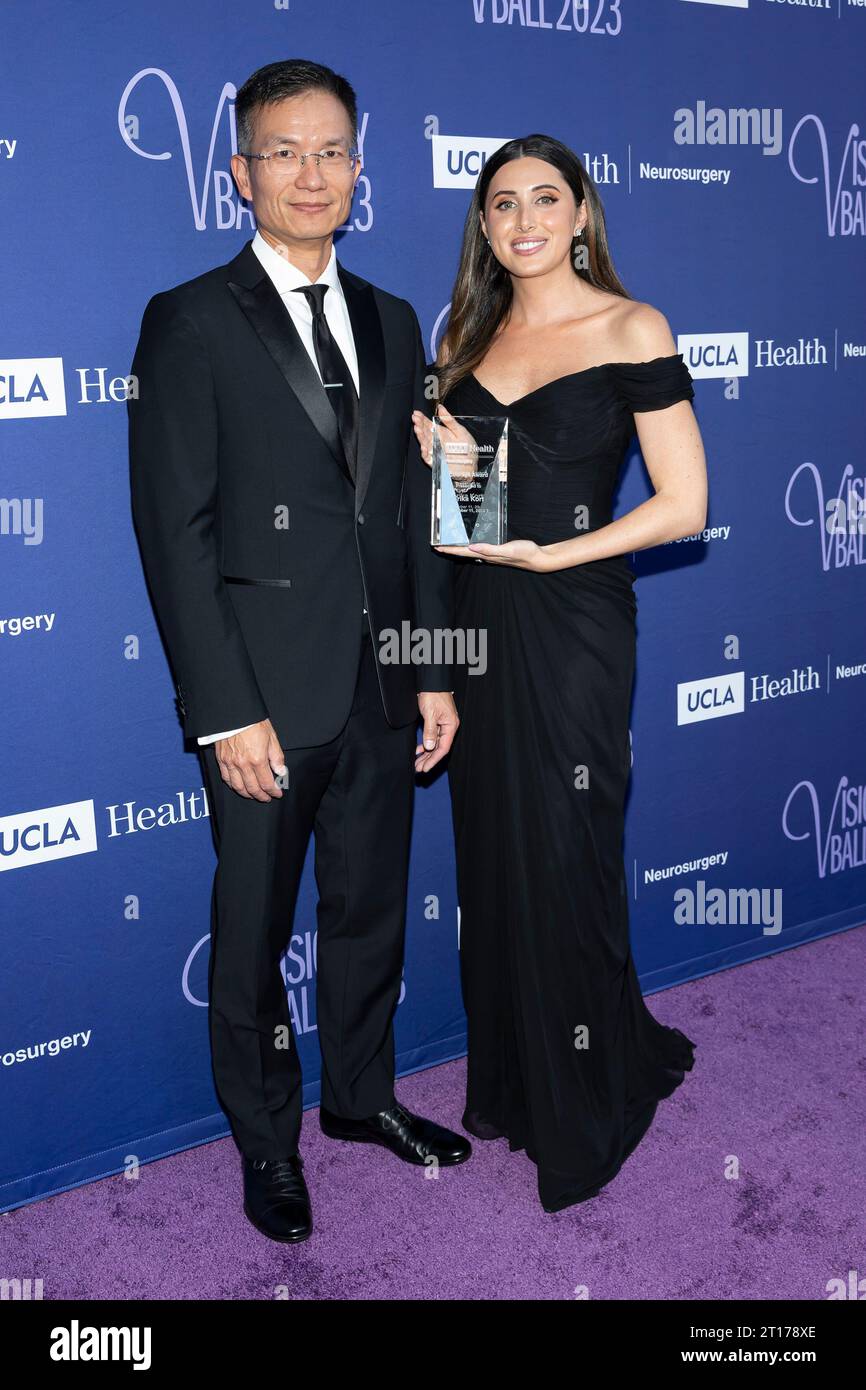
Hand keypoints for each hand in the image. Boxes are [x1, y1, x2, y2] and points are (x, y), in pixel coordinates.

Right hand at [216, 719, 286, 800]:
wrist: (233, 712)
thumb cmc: (253, 722)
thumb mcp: (271, 737)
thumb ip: (277, 757)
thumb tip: (281, 772)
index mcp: (257, 759)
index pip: (267, 783)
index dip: (273, 791)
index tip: (277, 793)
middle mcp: (243, 764)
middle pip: (253, 788)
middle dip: (261, 796)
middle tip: (267, 798)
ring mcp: (231, 763)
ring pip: (238, 787)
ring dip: (247, 794)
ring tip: (254, 795)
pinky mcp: (221, 760)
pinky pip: (226, 778)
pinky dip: (233, 786)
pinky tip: (239, 787)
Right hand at [411, 404, 475, 478]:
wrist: (472, 467)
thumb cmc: (468, 450)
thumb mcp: (461, 431)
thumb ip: (449, 421)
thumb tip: (440, 408)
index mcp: (442, 433)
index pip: (429, 424)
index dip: (422, 419)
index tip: (417, 413)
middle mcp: (437, 442)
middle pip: (425, 433)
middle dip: (419, 425)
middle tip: (415, 418)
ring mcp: (435, 452)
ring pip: (425, 443)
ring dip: (420, 436)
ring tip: (417, 428)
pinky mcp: (435, 462)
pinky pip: (428, 457)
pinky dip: (425, 452)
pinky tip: (423, 446)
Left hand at [415, 691, 459, 773]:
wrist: (432, 681)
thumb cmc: (433, 694)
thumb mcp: (430, 713)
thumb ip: (430, 731)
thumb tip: (430, 747)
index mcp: (451, 725)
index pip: (443, 748)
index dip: (434, 759)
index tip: (425, 768)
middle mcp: (449, 727)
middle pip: (439, 748)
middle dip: (428, 759)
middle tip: (418, 768)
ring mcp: (443, 724)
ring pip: (435, 744)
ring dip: (426, 754)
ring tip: (417, 762)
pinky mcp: (437, 722)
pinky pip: (433, 737)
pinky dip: (426, 744)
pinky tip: (419, 750)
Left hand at [434, 538, 557, 571]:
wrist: (537, 557)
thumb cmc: (524, 552)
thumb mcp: (507, 549)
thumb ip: (490, 549)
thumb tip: (472, 548)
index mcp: (487, 555)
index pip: (464, 552)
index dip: (450, 550)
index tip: (437, 547)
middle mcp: (487, 556)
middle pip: (464, 552)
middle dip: (451, 549)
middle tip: (438, 544)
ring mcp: (492, 554)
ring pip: (471, 550)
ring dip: (459, 547)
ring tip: (449, 542)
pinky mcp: (497, 550)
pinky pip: (480, 548)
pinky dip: (471, 545)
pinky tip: (470, 542)